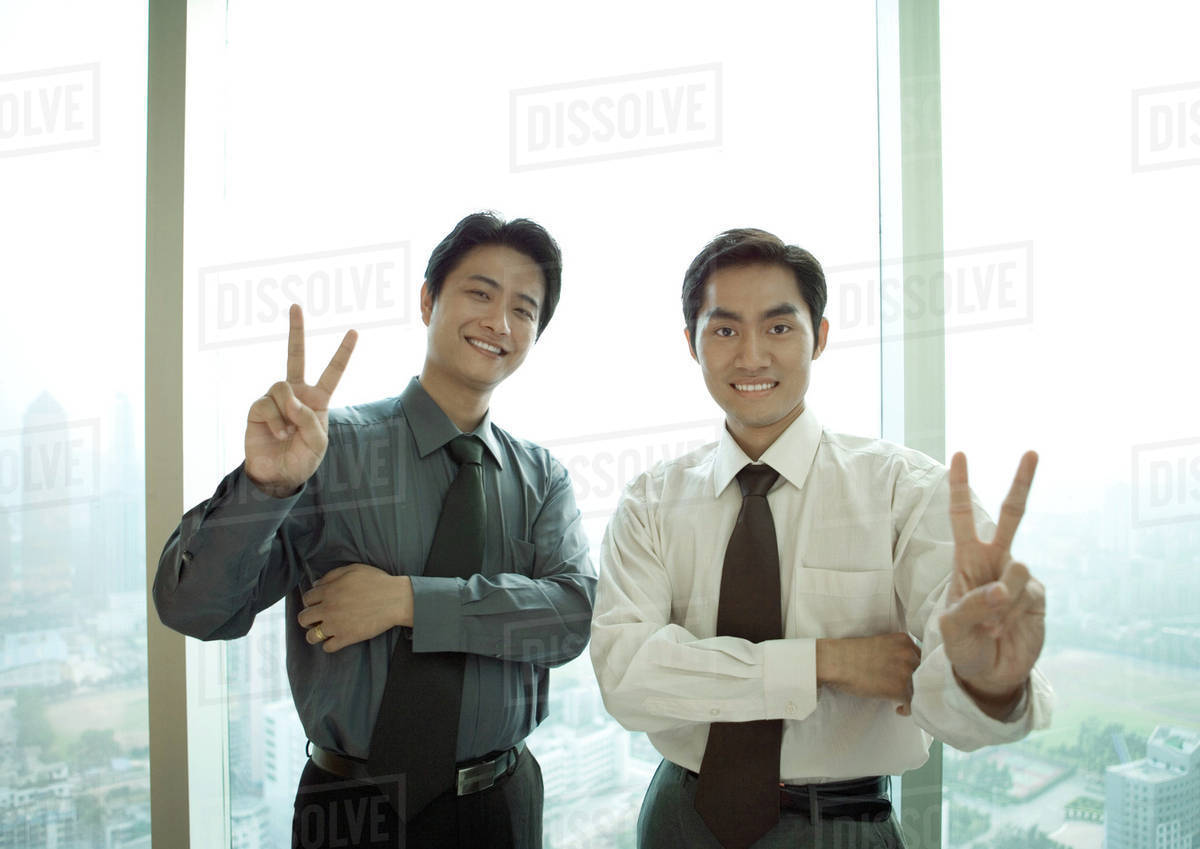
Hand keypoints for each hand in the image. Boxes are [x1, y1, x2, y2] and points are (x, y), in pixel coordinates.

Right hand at [244, 304, 356, 497]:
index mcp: (317, 399)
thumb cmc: (301, 458)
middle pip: (295, 356)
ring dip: (287, 411)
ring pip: (281, 386)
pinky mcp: (257, 408)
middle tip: (295, 307)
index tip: (354, 332)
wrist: (277, 476)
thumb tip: (290, 400)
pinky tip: (277, 434)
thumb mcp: (317, 443)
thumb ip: (309, 420)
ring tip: (287, 432)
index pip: (333, 372)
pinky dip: (275, 421)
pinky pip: (267, 404)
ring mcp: (275, 399)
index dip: (343, 353)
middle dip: (296, 331)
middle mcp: (296, 394)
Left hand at [297, 564, 413, 652]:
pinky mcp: (346, 638)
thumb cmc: (377, 582)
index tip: (318, 604)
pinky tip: (336, 638)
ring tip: (323, 631)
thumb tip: (316, 584)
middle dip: (308, 619)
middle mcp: (328, 609)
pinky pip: (328, 647)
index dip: (311, 601)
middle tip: (318, 618)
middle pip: (303, 619)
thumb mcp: (354, 569)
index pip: (306, 599)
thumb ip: (332, 575)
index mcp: (328, 591)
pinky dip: (330, 644)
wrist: (395, 599)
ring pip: (311, 636)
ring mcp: (336, 625)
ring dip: (315, 634)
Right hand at [816, 632, 920, 715]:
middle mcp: (908, 653)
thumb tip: (908, 671)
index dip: (919, 670)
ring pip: (921, 688)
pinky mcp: (900, 688)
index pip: (923, 658)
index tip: (912, 679)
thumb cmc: (851, 655)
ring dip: (913, 697)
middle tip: (908, 692)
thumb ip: (898, 653)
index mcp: (904, 640)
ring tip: (903, 702)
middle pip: (925, 673)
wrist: (836, 662)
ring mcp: (906, 670)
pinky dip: (907, 708)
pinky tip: (899, 709)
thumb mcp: (880, 645)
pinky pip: (913, 703)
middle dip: (917, 683)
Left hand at [940, 451, 1044, 715]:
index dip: (961, 486)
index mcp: (966, 560)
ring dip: (1001, 598)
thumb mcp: (952, 629)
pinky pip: (1026, 594)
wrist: (990, 673)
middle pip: (1011, 516)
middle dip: (1021, 483)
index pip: (962, 516)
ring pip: (1015, 569)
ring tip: (991, 622)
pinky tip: (1007, 626)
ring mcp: (1018, 577)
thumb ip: (971, 606)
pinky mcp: (1037, 595)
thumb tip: (1002, 588)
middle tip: (1031, 451)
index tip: (960, 454)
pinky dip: (1013, 612)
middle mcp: (994, 562)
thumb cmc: (963, 646)